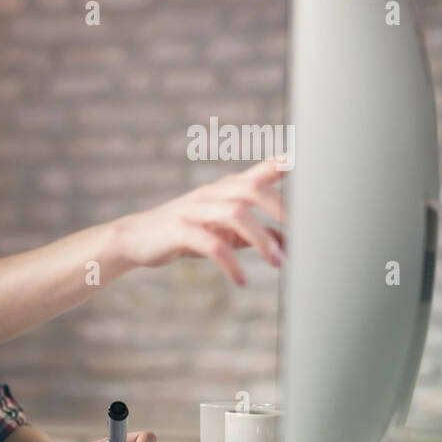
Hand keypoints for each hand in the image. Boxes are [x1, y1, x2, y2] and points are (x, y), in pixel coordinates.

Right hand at [115, 157, 286, 285]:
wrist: (134, 240)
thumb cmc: (184, 233)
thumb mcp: (223, 232)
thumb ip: (255, 234)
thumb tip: (289, 243)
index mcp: (224, 190)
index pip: (257, 171)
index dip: (282, 164)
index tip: (307, 162)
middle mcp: (211, 193)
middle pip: (252, 189)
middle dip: (281, 209)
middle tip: (303, 233)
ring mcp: (194, 209)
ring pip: (235, 214)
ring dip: (261, 239)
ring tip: (277, 263)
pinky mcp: (179, 230)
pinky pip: (210, 243)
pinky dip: (229, 263)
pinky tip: (241, 279)